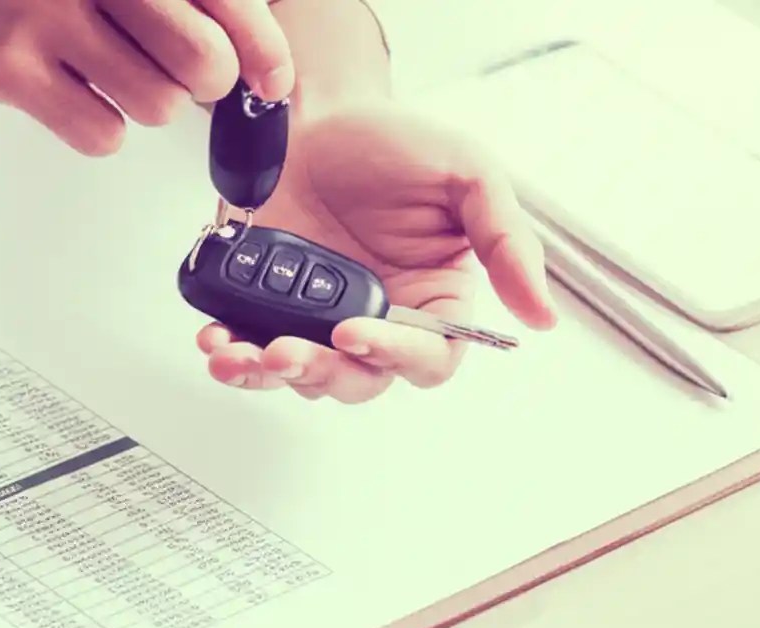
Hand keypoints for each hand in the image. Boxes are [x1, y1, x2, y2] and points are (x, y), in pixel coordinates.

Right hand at [0, 0, 294, 155]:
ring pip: (157, 105)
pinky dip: (104, 127)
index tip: (270, 80)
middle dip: (206, 81)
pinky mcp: (5, 69)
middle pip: (200, 61)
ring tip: (114, 71)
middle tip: (184, 73)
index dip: (261, 48)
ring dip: (152, 103)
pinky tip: (79, 92)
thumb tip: (267, 66)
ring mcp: (40, 15)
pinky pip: (102, 135)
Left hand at [197, 102, 558, 402]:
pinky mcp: (265, 304)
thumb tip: (543, 315)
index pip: (427, 360)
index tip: (356, 332)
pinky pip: (250, 344)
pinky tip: (215, 340)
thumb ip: (506, 241)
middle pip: (358, 380)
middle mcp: (376, 320)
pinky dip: (231, 350)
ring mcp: (315, 316)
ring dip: (267, 373)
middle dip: (320, 372)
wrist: (315, 114)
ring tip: (235, 354)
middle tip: (286, 350)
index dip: (396, 357)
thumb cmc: (395, 142)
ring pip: (300, 373)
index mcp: (431, 301)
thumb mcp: (468, 174)